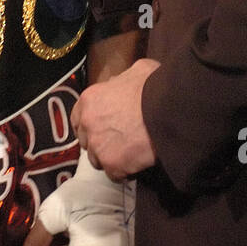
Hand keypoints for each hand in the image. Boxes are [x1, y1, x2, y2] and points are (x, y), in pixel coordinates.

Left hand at [71, 58, 160, 180]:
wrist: (168, 110)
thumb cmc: (154, 87)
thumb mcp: (137, 70)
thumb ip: (121, 80)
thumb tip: (121, 83)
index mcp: (89, 100)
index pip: (78, 119)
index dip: (91, 125)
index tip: (102, 128)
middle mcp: (88, 124)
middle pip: (87, 141)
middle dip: (100, 142)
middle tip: (120, 141)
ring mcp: (98, 146)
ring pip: (97, 160)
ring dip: (110, 158)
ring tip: (129, 154)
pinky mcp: (112, 165)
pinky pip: (114, 174)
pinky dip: (124, 171)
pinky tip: (136, 163)